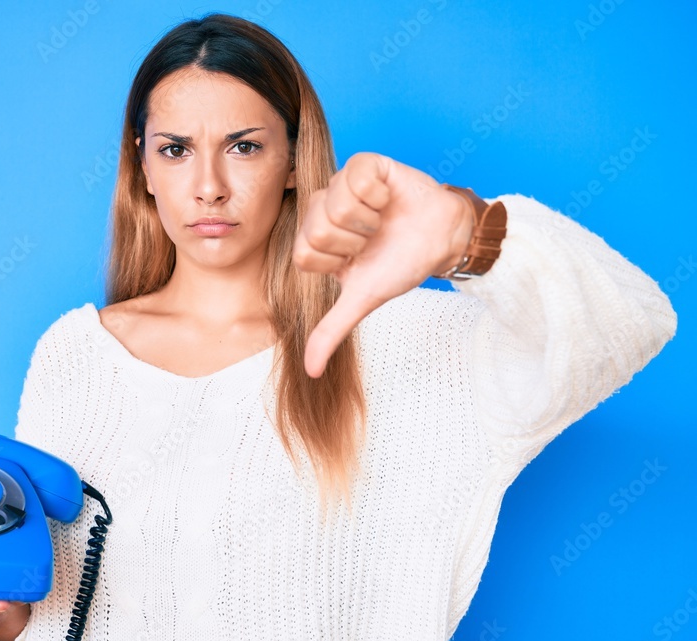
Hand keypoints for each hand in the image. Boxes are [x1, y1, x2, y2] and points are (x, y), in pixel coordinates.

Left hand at [293, 152, 474, 377]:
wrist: (442, 238)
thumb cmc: (400, 263)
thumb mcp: (363, 299)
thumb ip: (332, 330)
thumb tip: (311, 371)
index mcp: (315, 240)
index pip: (303, 254)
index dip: (336, 263)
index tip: (357, 261)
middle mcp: (322, 209)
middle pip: (317, 230)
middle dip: (354, 243)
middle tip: (372, 239)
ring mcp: (341, 183)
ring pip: (335, 204)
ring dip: (369, 220)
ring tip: (382, 220)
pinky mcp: (365, 164)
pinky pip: (357, 176)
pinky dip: (379, 195)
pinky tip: (388, 199)